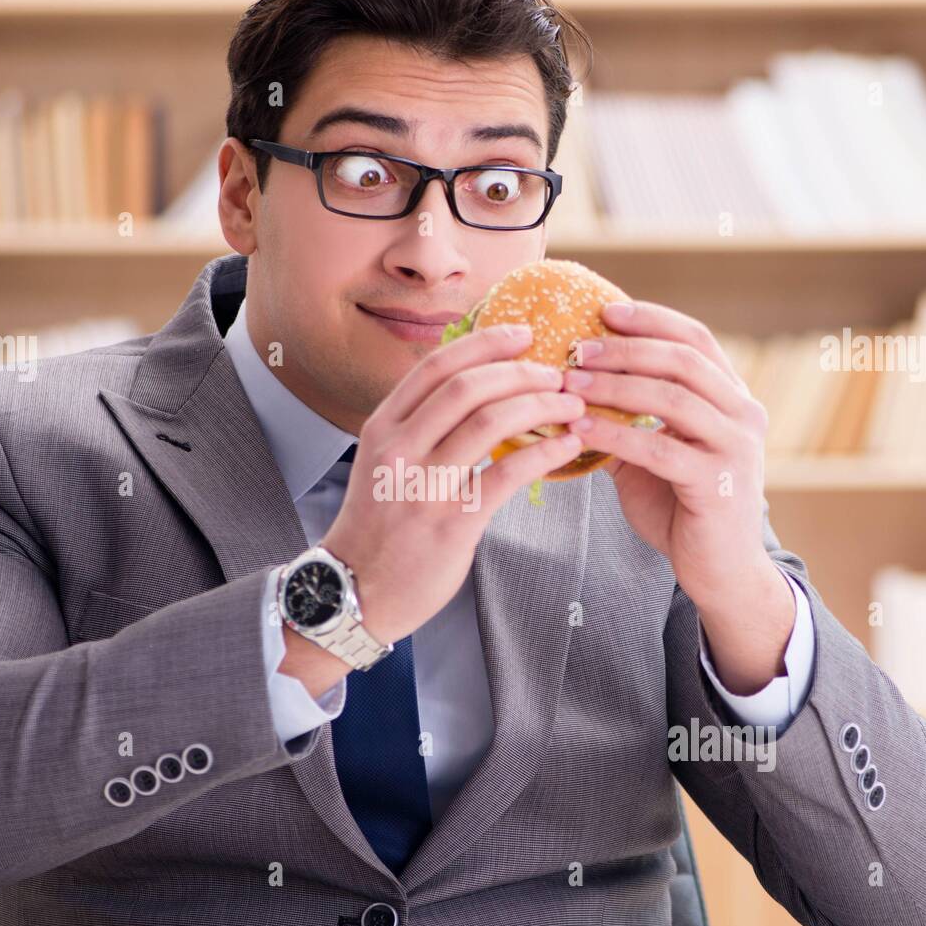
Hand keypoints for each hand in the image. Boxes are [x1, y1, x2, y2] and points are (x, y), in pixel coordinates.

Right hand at [321, 321, 588, 644]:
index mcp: (383, 428)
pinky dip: (545, 452)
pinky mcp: (452, 521)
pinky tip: (567, 446)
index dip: (484, 343)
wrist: (355, 592)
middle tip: (556, 372)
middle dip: (520, 371)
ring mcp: (424, 485)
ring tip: (570, 405)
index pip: (436, 367)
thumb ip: (418, 429)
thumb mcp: (382, 465)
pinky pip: (508, 474)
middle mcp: (399, 449)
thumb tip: (473, 391)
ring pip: (490, 422)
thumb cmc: (379, 528)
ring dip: (540, 405)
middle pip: (467, 386)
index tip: (522, 333)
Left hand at [561, 299, 775, 617]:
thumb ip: (627, 421)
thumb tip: (573, 388)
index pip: (695, 339)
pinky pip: (660, 447)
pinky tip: (580, 427)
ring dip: (615, 385)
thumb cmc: (682, 510)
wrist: (720, 572)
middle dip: (624, 348)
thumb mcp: (653, 456)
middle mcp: (744, 414)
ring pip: (672, 398)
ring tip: (570, 381)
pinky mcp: (718, 483)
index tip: (604, 310)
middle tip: (575, 347)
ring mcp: (735, 448)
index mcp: (732, 398)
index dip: (651, 320)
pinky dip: (616, 433)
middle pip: (683, 360)